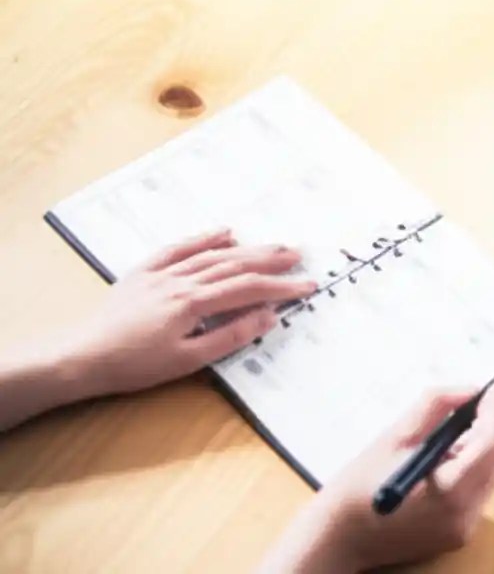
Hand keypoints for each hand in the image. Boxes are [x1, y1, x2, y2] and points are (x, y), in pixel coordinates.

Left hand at [64, 229, 314, 396]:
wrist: (81, 357)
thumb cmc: (134, 366)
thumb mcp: (188, 361)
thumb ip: (230, 336)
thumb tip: (267, 315)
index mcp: (193, 303)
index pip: (248, 289)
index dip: (281, 287)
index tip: (307, 285)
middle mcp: (180, 280)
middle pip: (234, 264)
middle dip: (270, 259)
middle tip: (299, 255)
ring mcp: (161, 273)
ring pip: (212, 255)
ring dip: (246, 248)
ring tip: (273, 246)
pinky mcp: (144, 273)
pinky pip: (179, 248)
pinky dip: (203, 238)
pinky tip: (224, 233)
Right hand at [263, 385, 493, 572]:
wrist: (337, 537)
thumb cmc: (357, 488)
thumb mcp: (394, 437)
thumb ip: (435, 407)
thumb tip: (469, 390)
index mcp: (449, 492)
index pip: (490, 444)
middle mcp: (464, 516)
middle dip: (490, 426)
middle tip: (478, 400)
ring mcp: (463, 528)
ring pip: (488, 475)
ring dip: (481, 446)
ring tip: (461, 425)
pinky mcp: (458, 533)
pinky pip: (476, 491)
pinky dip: (471, 467)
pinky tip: (451, 455)